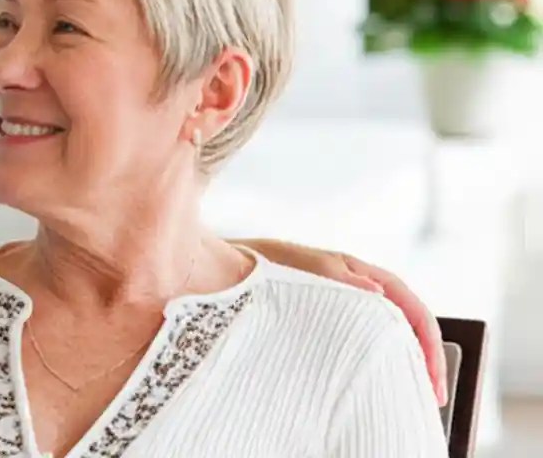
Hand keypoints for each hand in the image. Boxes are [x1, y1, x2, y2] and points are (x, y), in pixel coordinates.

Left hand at [237, 239, 447, 405]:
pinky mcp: (324, 323)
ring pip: (386, 337)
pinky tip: (373, 385)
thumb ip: (342, 278)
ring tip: (411, 396)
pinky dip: (374, 364)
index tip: (435, 377)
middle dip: (424, 360)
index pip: (410, 306)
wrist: (228, 271)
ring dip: (402, 363)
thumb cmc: (267, 265)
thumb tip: (379, 292)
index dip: (429, 342)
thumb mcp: (307, 268)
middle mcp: (358, 290)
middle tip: (433, 397)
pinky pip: (360, 345)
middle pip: (406, 326)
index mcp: (360, 273)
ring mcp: (343, 307)